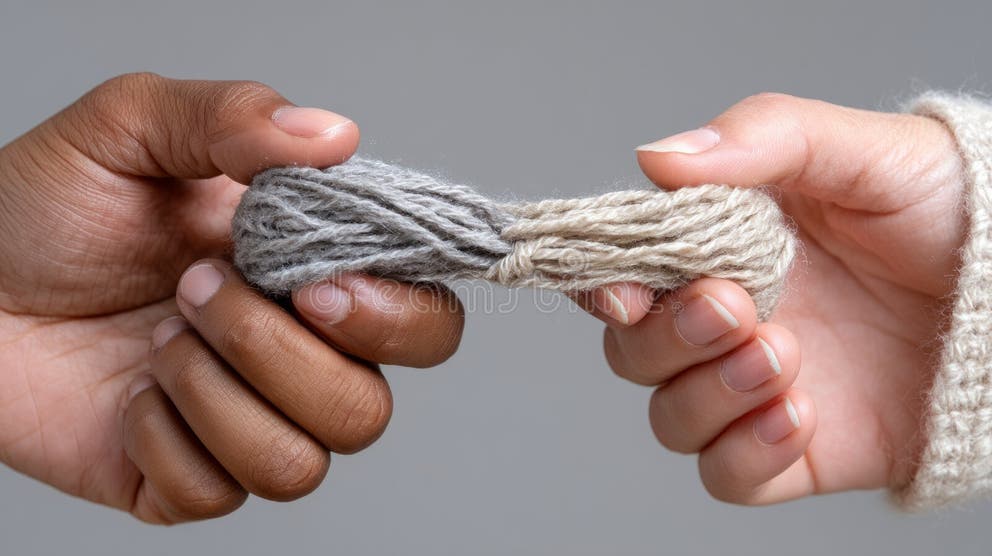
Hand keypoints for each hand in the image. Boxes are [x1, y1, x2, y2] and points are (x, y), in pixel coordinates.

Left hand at [0, 73, 462, 522]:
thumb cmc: (43, 208)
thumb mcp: (131, 128)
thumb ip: (233, 117)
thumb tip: (335, 135)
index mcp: (308, 276)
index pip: (421, 320)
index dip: (397, 318)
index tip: (318, 285)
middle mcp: (291, 358)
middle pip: (369, 410)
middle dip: (283, 356)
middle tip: (199, 290)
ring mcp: (238, 422)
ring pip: (301, 464)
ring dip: (220, 395)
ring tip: (160, 338)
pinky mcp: (181, 478)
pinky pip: (214, 492)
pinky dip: (164, 438)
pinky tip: (127, 395)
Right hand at [579, 93, 964, 503]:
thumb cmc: (948, 213)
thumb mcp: (861, 152)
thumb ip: (761, 139)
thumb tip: (658, 157)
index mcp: (722, 249)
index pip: (626, 273)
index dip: (605, 286)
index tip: (625, 291)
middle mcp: (728, 322)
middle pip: (634, 354)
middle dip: (670, 337)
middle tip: (735, 307)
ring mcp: (757, 389)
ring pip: (670, 419)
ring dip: (709, 394)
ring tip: (784, 356)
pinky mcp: (796, 450)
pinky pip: (728, 477)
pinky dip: (745, 453)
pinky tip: (801, 414)